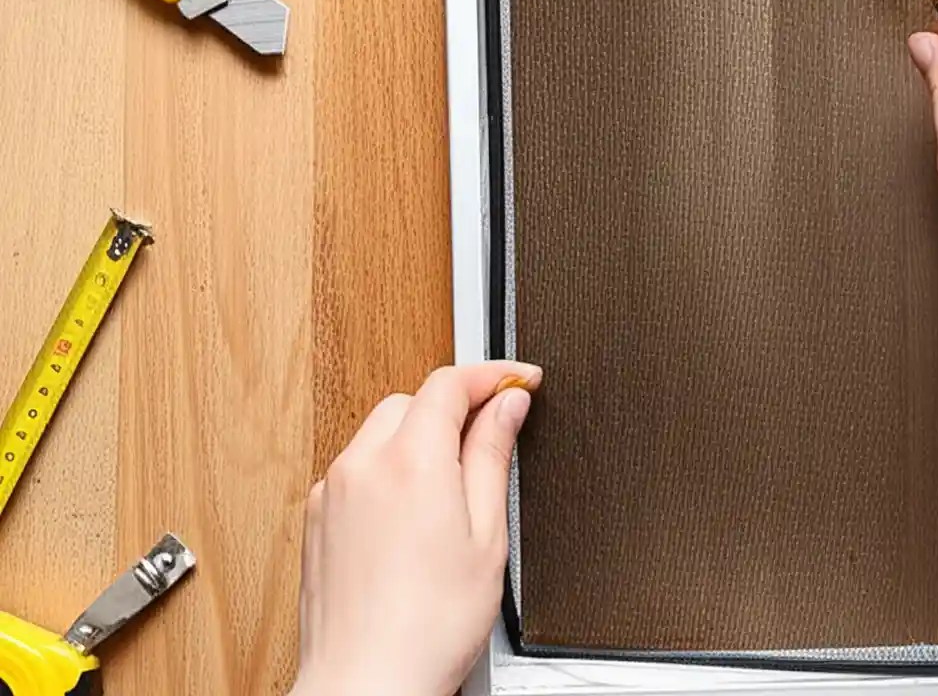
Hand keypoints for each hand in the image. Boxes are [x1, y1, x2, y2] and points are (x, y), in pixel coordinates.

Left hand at [291, 361, 541, 695]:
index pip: (449, 383)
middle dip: (452, 409)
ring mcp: (332, 491)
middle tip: (492, 437)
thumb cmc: (428, 626)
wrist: (368, 682)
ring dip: (417, 439)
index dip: (491, 374)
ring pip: (379, 433)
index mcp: (411, 462)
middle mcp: (362, 465)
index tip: (518, 379)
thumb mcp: (487, 535)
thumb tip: (508, 405)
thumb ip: (493, 456)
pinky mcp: (316, 518)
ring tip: (452, 491)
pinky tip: (412, 520)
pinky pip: (355, 469)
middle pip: (411, 401)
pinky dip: (387, 472)